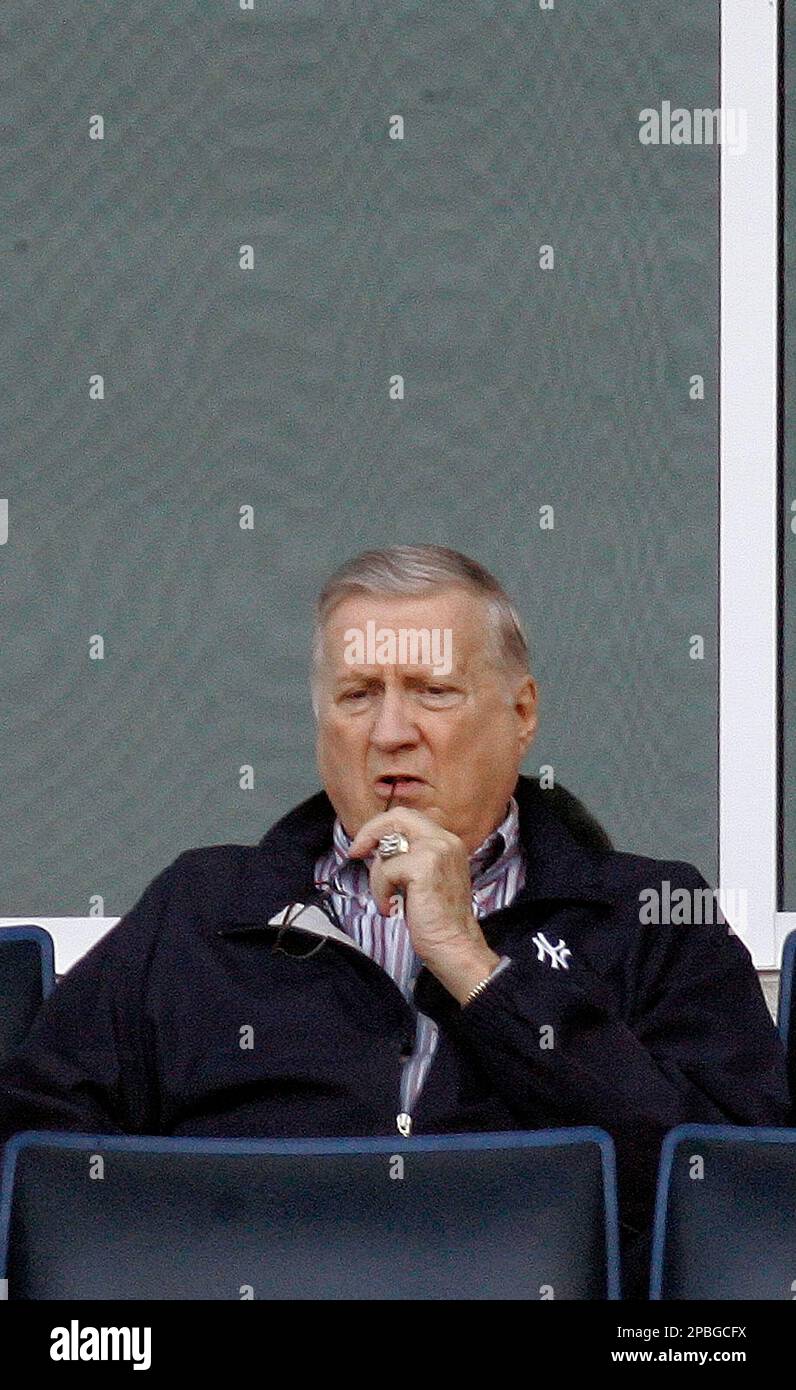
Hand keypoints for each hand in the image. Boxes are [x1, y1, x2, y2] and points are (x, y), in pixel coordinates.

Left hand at [346, 806, 500, 1003]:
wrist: (454, 945)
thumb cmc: (437, 919)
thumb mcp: (426, 878)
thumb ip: (410, 856)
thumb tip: (378, 846)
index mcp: (448, 842)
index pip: (408, 817)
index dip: (382, 827)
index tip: (365, 845)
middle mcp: (445, 841)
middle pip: (398, 817)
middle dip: (370, 832)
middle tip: (356, 852)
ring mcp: (436, 851)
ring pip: (387, 849)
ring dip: (377, 877)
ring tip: (388, 900)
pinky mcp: (424, 866)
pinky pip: (385, 869)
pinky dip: (380, 891)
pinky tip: (392, 908)